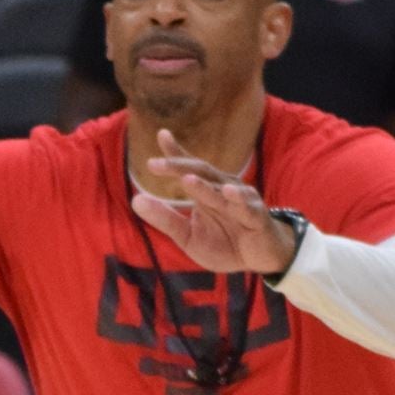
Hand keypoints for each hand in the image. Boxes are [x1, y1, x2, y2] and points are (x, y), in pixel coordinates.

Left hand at [130, 129, 296, 274]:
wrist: (259, 260)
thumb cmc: (225, 243)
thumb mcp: (188, 236)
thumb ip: (165, 219)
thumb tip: (135, 200)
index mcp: (206, 191)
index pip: (189, 168)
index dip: (175, 153)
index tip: (161, 134)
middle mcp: (223, 189)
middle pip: (201, 172)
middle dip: (179, 167)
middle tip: (156, 164)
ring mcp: (242, 201)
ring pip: (221, 190)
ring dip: (204, 185)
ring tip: (187, 179)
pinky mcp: (257, 217)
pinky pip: (247, 207)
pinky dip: (239, 199)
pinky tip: (229, 192)